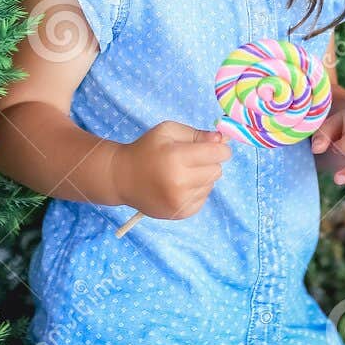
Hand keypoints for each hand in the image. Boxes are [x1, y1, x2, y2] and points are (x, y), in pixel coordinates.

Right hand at [113, 121, 232, 219]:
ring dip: (202, 177)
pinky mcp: (180, 213)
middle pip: (217, 170)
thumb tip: (222, 140)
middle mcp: (179, 182)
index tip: (213, 146)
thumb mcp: (167, 131)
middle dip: (210, 162)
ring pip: (211, 185)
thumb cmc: (146, 150)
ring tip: (182, 173)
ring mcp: (180, 201)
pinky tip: (180, 185)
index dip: (219, 147)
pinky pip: (203, 199)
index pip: (217, 154)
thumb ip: (197, 134)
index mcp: (176, 158)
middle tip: (191, 159)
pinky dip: (196, 191)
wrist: (123, 178)